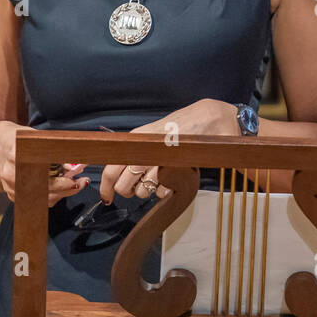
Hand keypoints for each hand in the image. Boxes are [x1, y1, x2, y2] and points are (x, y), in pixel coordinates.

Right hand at [0, 120, 89, 206]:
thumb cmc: (16, 138)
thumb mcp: (34, 136)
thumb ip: (53, 149)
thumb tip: (74, 165)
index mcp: (15, 155)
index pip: (42, 171)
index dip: (61, 175)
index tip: (76, 172)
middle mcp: (12, 174)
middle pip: (44, 188)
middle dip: (67, 186)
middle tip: (83, 181)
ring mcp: (11, 187)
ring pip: (42, 198)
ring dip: (63, 193)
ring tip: (78, 184)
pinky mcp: (13, 195)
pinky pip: (37, 201)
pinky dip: (53, 196)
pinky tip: (64, 189)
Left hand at [100, 99, 236, 203]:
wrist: (211, 118)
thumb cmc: (182, 127)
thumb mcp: (154, 134)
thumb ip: (137, 151)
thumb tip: (120, 174)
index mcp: (136, 139)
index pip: (110, 169)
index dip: (106, 187)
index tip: (106, 198)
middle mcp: (145, 149)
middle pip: (125, 186)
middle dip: (130, 191)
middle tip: (141, 184)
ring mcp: (160, 159)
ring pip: (143, 191)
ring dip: (149, 190)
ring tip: (161, 176)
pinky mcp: (175, 168)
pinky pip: (162, 192)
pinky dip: (165, 190)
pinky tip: (172, 177)